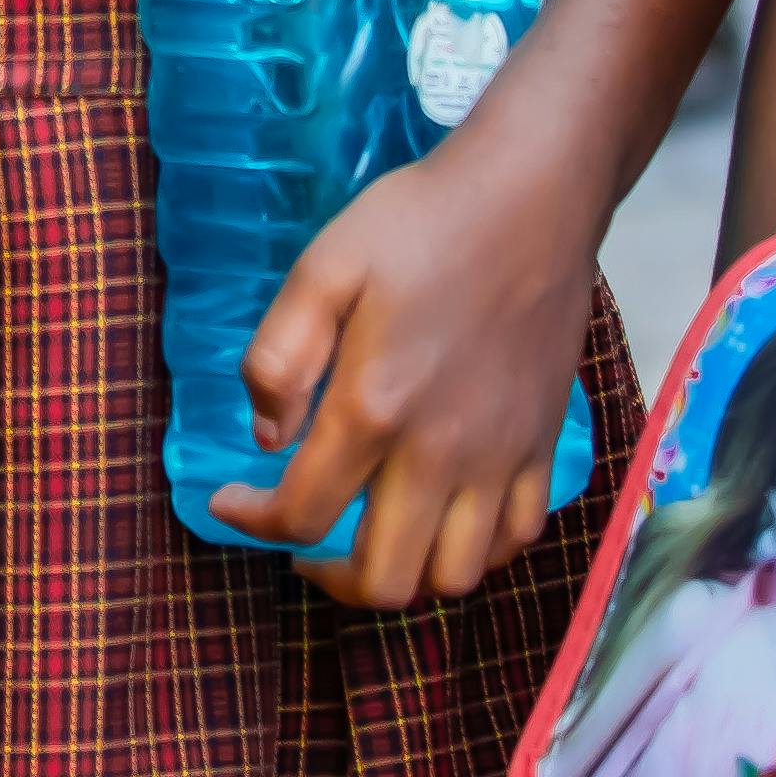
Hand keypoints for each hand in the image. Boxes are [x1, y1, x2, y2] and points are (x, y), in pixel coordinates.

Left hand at [215, 118, 599, 606]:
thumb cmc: (417, 224)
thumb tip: (267, 439)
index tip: (232, 502)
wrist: (529, 196)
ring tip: (373, 535)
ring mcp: (502, 458)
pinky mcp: (543, 447)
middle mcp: (442, 454)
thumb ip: (279, 357)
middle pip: (384, 580)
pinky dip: (477, 551)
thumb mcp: (322, 267)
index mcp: (375, 409)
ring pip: (456, 578)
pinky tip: (443, 518)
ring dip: (407, 574)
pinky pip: (517, 540)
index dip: (254, 524)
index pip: (304, 516)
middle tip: (304, 538)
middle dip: (329, 576)